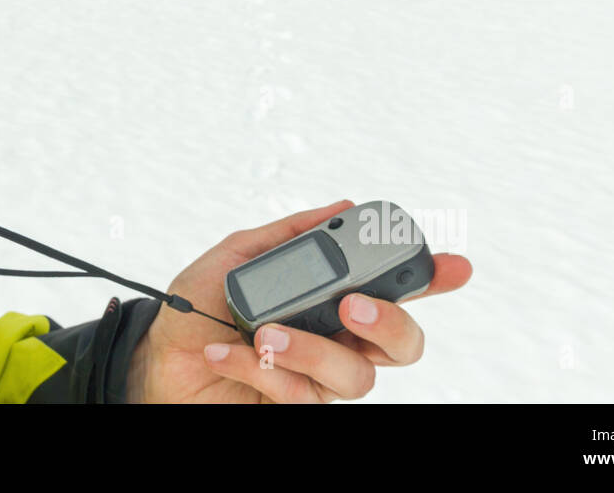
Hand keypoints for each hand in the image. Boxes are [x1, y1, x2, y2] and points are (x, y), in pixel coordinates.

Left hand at [125, 200, 472, 402]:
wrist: (158, 360)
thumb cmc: (199, 307)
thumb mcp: (237, 255)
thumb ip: (290, 235)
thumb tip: (340, 207)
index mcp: (332, 299)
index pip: (395, 290)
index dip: (432, 280)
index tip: (455, 267)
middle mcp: (337, 341)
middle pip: (403, 344)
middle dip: (390, 323)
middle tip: (352, 307)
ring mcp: (318, 379)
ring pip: (355, 376)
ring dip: (308, 349)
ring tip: (264, 332)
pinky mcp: (293, 406)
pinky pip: (300, 395)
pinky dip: (257, 366)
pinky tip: (226, 350)